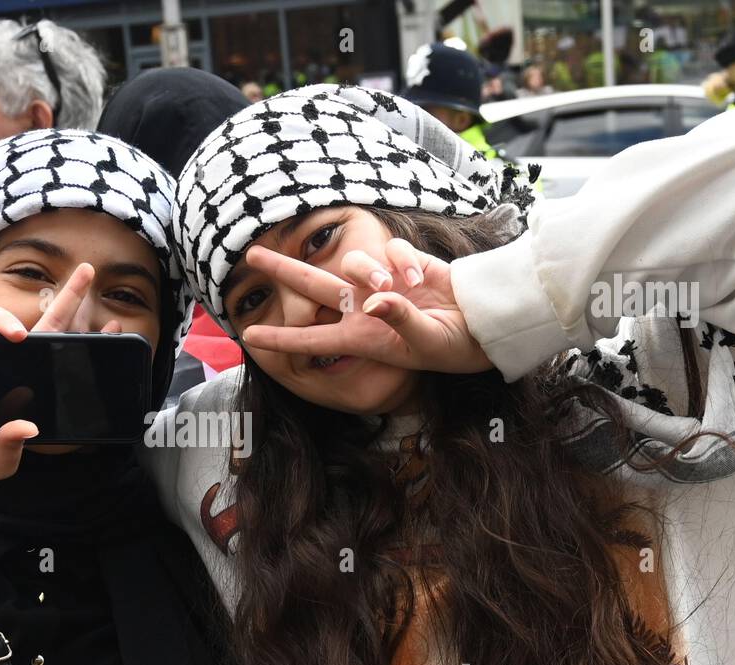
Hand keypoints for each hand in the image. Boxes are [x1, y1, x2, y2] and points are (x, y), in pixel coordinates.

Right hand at [0, 262, 106, 487]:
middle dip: (69, 294)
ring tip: (11, 336)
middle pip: (44, 325)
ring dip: (8, 319)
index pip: (63, 358)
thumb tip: (27, 428)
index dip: (87, 340)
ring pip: (1, 320)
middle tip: (86, 275)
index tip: (113, 324)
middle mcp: (11, 369)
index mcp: (28, 390)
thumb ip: (9, 449)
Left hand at [237, 239, 491, 374]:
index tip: (248, 336)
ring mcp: (382, 284)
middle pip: (312, 285)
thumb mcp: (428, 341)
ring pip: (351, 263)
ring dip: (368, 270)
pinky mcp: (403, 264)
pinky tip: (419, 277)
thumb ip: (400, 320)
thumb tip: (373, 299)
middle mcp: (365, 311)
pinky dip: (401, 260)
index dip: (281, 337)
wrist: (487, 323)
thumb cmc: (456, 345)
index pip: (313, 338)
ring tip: (395, 286)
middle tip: (250, 253)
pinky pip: (390, 250)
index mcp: (363, 337)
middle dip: (282, 267)